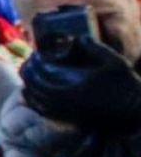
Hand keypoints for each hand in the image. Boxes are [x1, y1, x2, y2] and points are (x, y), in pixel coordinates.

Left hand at [22, 40, 140, 133]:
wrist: (133, 111)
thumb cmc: (125, 85)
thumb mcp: (114, 62)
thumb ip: (94, 48)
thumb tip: (77, 37)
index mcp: (71, 90)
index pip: (39, 76)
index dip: (34, 62)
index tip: (36, 53)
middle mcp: (63, 104)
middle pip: (32, 86)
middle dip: (27, 71)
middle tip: (30, 60)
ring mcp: (64, 113)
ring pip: (33, 99)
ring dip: (28, 84)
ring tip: (28, 72)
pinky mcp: (67, 119)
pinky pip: (41, 110)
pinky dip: (32, 99)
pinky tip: (30, 91)